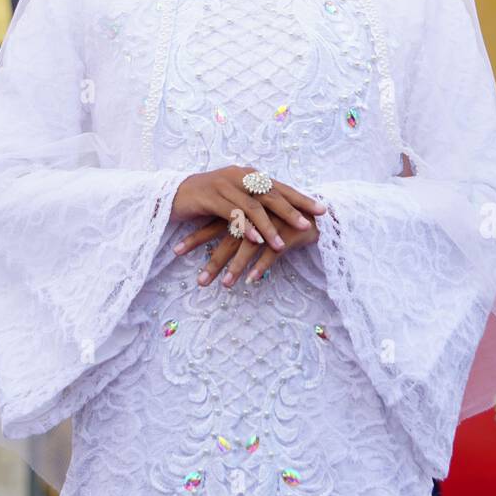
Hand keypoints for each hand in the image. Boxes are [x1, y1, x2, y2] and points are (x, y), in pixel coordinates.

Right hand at [169, 166, 326, 250]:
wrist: (175, 194)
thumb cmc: (208, 199)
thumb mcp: (235, 197)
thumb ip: (256, 200)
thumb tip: (283, 210)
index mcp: (248, 174)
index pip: (279, 186)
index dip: (300, 198)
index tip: (321, 210)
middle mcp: (239, 175)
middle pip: (270, 193)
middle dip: (291, 210)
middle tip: (308, 225)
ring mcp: (225, 184)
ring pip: (253, 206)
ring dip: (268, 227)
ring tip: (281, 244)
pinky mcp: (211, 197)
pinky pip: (232, 214)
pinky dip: (245, 228)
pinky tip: (255, 241)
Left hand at [178, 212, 320, 288]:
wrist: (319, 212)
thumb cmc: (286, 218)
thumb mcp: (260, 218)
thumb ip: (240, 227)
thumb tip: (219, 245)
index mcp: (244, 210)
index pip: (214, 223)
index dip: (195, 237)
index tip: (175, 250)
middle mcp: (254, 215)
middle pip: (227, 238)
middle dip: (212, 261)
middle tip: (199, 282)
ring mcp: (271, 223)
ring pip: (248, 246)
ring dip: (235, 267)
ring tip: (224, 285)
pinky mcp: (288, 232)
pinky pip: (272, 252)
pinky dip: (261, 266)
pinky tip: (251, 280)